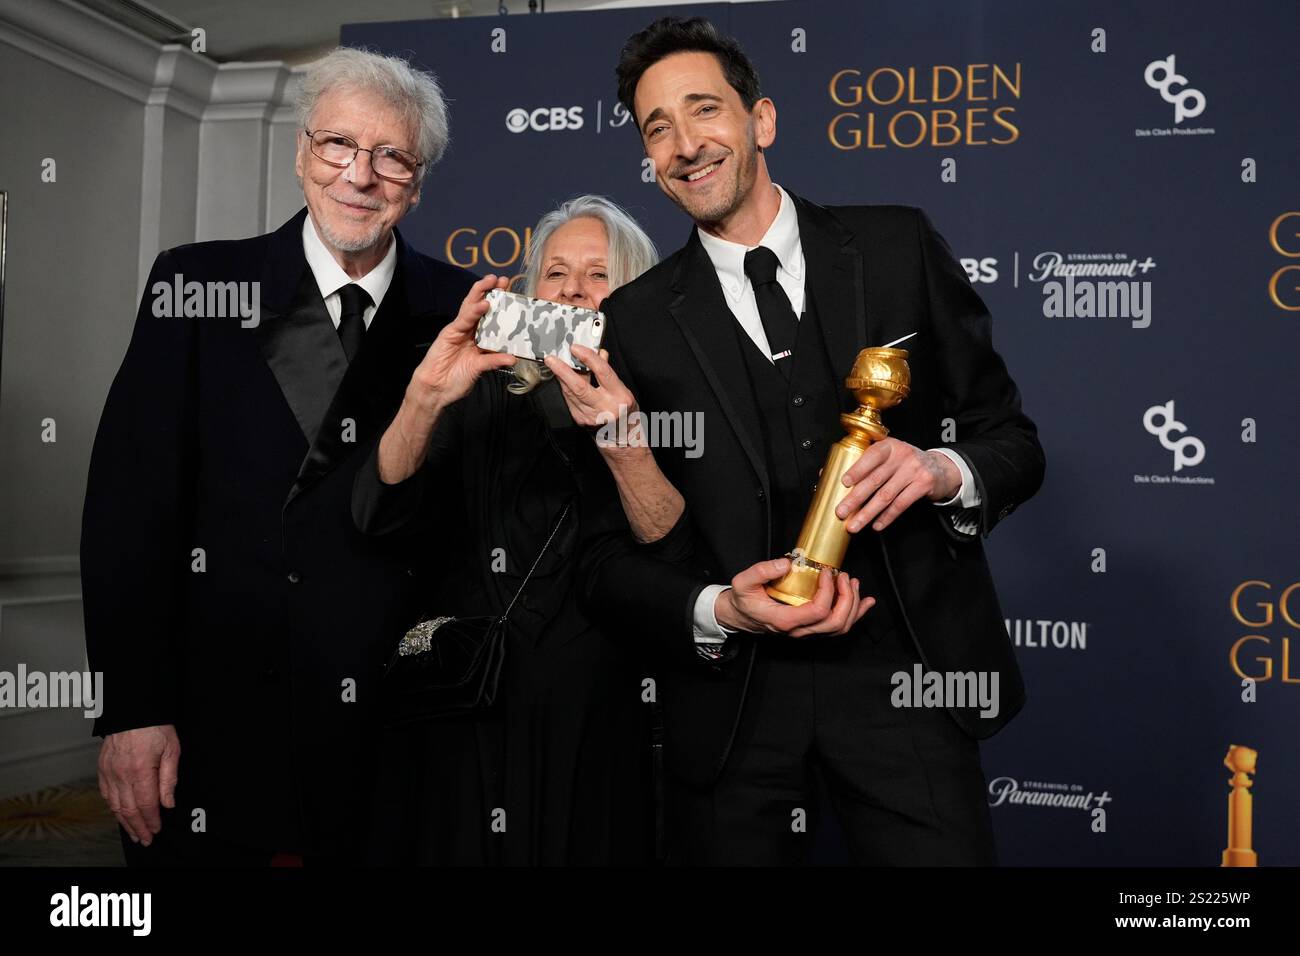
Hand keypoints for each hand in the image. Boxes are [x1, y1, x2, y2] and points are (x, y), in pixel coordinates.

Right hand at [97, 724, 180, 845]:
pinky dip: (113, 807)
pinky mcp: (102, 768)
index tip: (156, 830)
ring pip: (115, 805)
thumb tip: (168, 803)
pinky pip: (106, 794)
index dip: (151, 820)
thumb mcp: (172, 749)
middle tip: (145, 839)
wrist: (133, 709)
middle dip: (138, 827)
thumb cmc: (155, 727)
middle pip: (129, 809)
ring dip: (124, 822)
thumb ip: (169, 779)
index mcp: (141, 770)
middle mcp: (121, 774)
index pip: (146, 804)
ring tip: (133, 833)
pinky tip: (120, 814)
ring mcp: (109, 772)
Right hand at [406, 274, 516, 412]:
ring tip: (492, 283)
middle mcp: (468, 330)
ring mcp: (458, 331)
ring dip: (481, 294)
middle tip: (503, 280)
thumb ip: (493, 360)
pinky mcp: (449, 334)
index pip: (490, 317)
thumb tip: (513, 358)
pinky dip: (474, 313)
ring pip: (470, 308)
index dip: (500, 304)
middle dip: (491, 292)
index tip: (512, 294)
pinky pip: (464, 322)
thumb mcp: (479, 368)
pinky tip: (484, 305)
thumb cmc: (456, 378)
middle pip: (480, 307)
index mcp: (476, 337)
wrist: (436, 389)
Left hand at [545, 345, 639, 445]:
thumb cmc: (625, 412)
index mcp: (619, 396)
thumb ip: (609, 373)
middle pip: (580, 387)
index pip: (602, 372)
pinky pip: (569, 400)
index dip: (588, 358)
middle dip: (563, 371)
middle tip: (552, 360)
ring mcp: (591, 416)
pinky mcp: (581, 420)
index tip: (576, 348)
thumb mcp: (623, 390)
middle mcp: (605, 407)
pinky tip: (563, 380)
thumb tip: (599, 354)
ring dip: (561, 378)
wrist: (621, 437)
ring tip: (555, 365)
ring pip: (571, 393)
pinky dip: (565, 388)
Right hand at [714, 557, 873, 637]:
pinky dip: (857, 614)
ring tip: (853, 583)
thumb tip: (786, 563)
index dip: (828, 591)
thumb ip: (761, 571)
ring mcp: (807, 632)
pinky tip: (866, 602)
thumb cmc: (744, 600)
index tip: (826, 572)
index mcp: (785, 620)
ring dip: (853, 605)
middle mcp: (799, 631)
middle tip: (844, 576)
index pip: (818, 612)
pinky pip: (839, 626)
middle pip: (835, 622)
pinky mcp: (812, 628)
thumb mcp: (743, 582)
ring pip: (840, 627)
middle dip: (847, 598)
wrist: (741, 616)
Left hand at [835, 438, 960, 532]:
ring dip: (868, 512)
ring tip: (855, 524)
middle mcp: (902, 455)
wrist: (940, 468)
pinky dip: (887, 517)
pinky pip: (901, 504)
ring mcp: (914, 470)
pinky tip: (877, 525)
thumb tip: (826, 474)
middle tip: (841, 511)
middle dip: (855, 498)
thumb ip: (862, 463)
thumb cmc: (905, 463)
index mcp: (889, 446)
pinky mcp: (923, 484)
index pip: (871, 456)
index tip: (843, 482)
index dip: (857, 469)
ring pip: (886, 495)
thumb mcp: (888, 456)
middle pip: (875, 480)